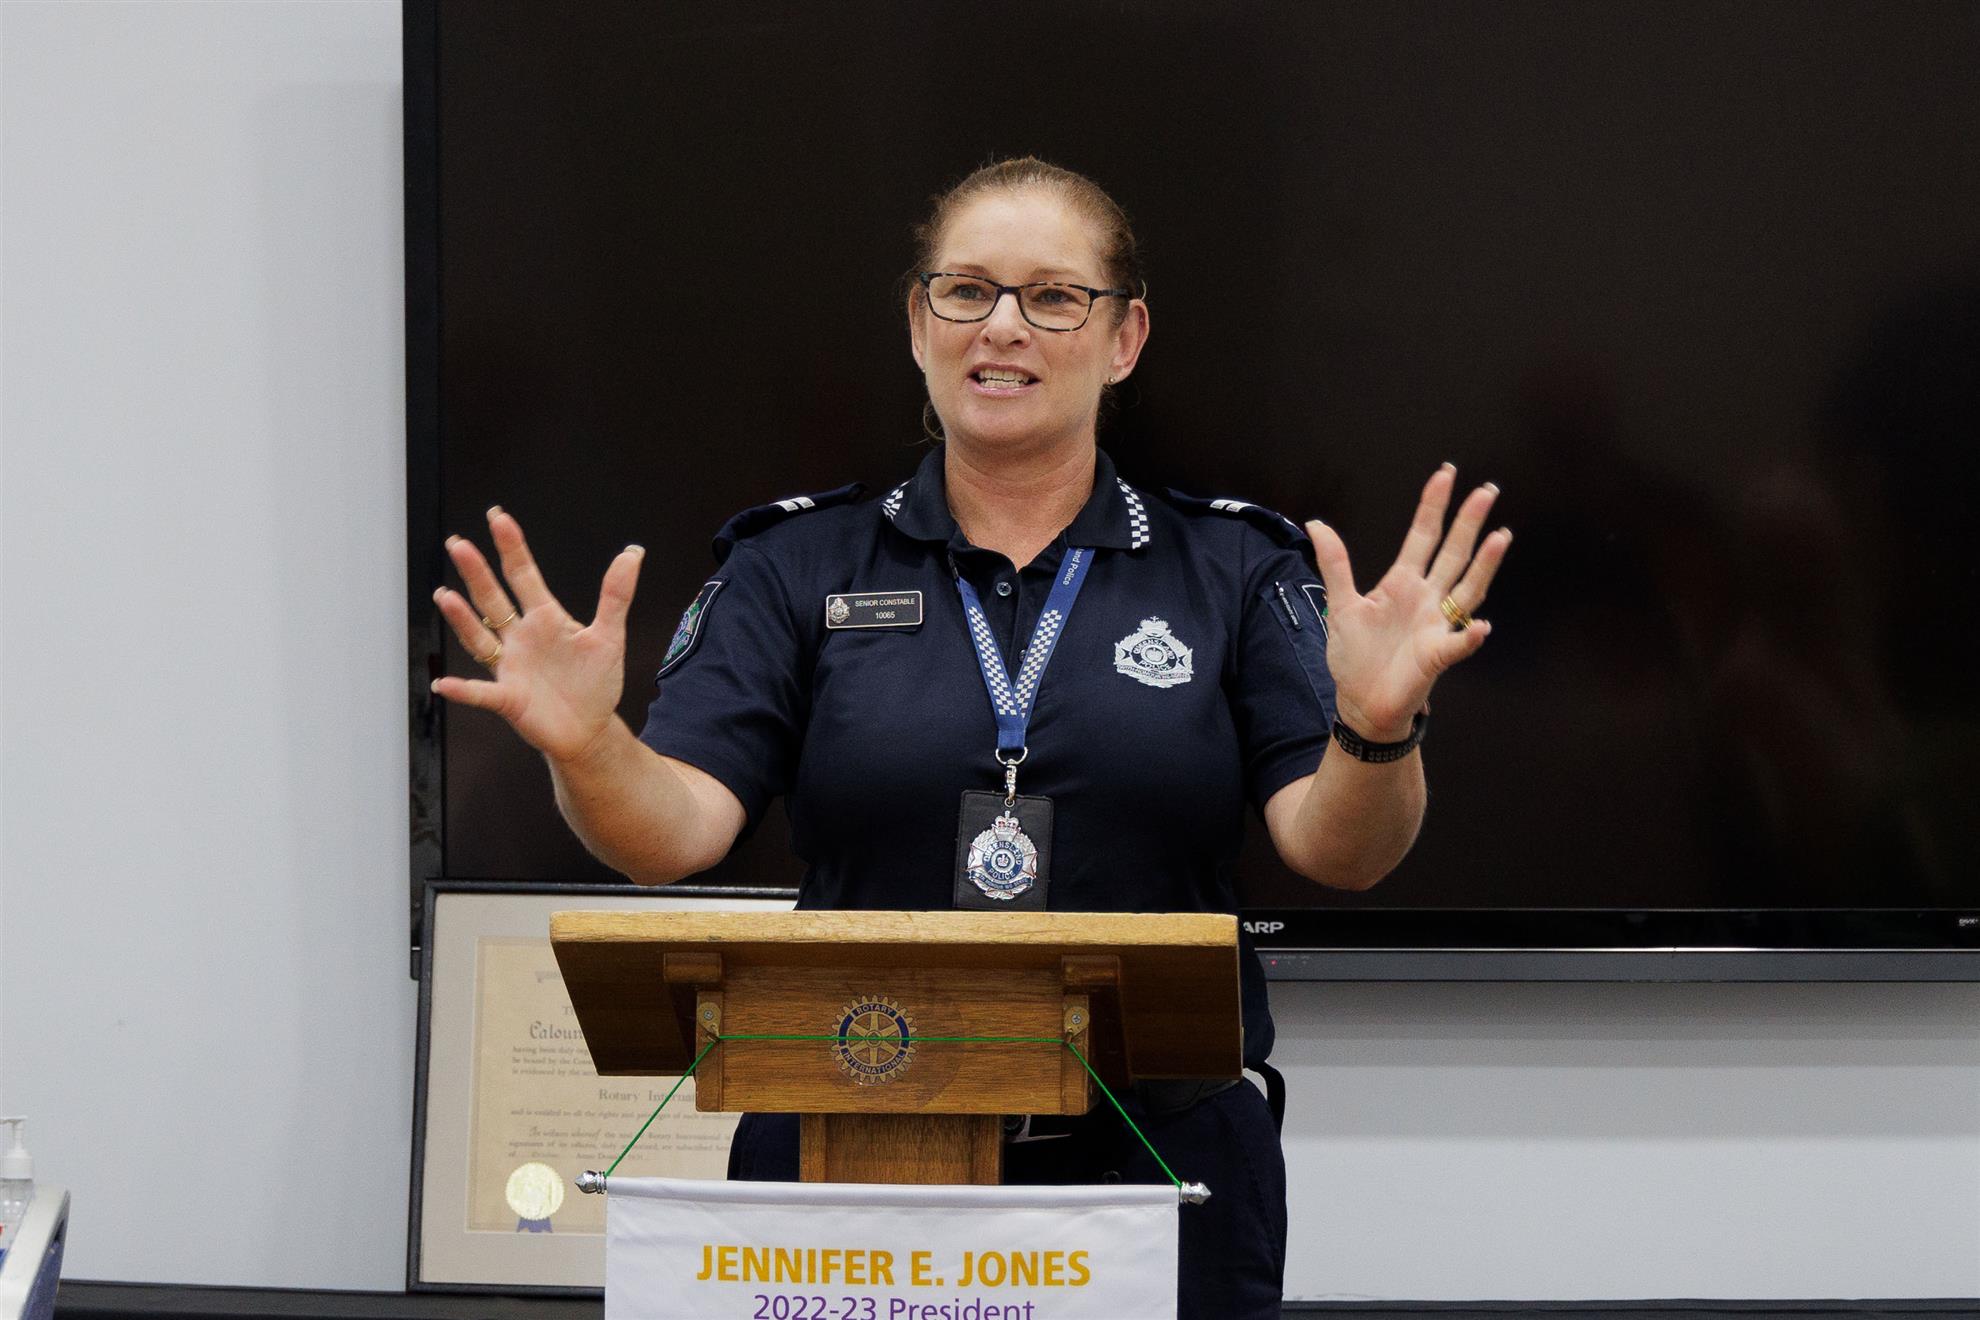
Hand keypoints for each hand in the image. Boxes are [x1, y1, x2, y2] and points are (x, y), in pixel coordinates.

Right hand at [430, 506, 645, 764]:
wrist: (589, 729)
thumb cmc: (595, 683)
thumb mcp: (610, 636)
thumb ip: (616, 595)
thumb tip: (633, 553)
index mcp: (545, 618)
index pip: (524, 575)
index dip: (512, 547)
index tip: (498, 517)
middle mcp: (520, 637)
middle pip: (494, 598)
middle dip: (476, 572)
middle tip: (458, 543)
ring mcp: (511, 666)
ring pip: (480, 637)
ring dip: (462, 618)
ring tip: (444, 596)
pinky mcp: (509, 698)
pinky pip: (482, 693)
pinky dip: (463, 690)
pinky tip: (444, 683)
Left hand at [1306, 464, 1510, 739]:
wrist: (1360, 701)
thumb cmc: (1356, 656)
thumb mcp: (1341, 604)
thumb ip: (1335, 564)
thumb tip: (1316, 523)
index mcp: (1402, 583)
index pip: (1423, 535)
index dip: (1433, 505)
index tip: (1446, 474)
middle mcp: (1427, 598)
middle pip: (1453, 552)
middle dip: (1470, 522)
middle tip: (1488, 490)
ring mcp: (1436, 625)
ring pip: (1467, 589)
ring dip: (1485, 565)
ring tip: (1500, 538)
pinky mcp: (1437, 656)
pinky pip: (1458, 644)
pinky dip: (1469, 636)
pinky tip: (1481, 627)